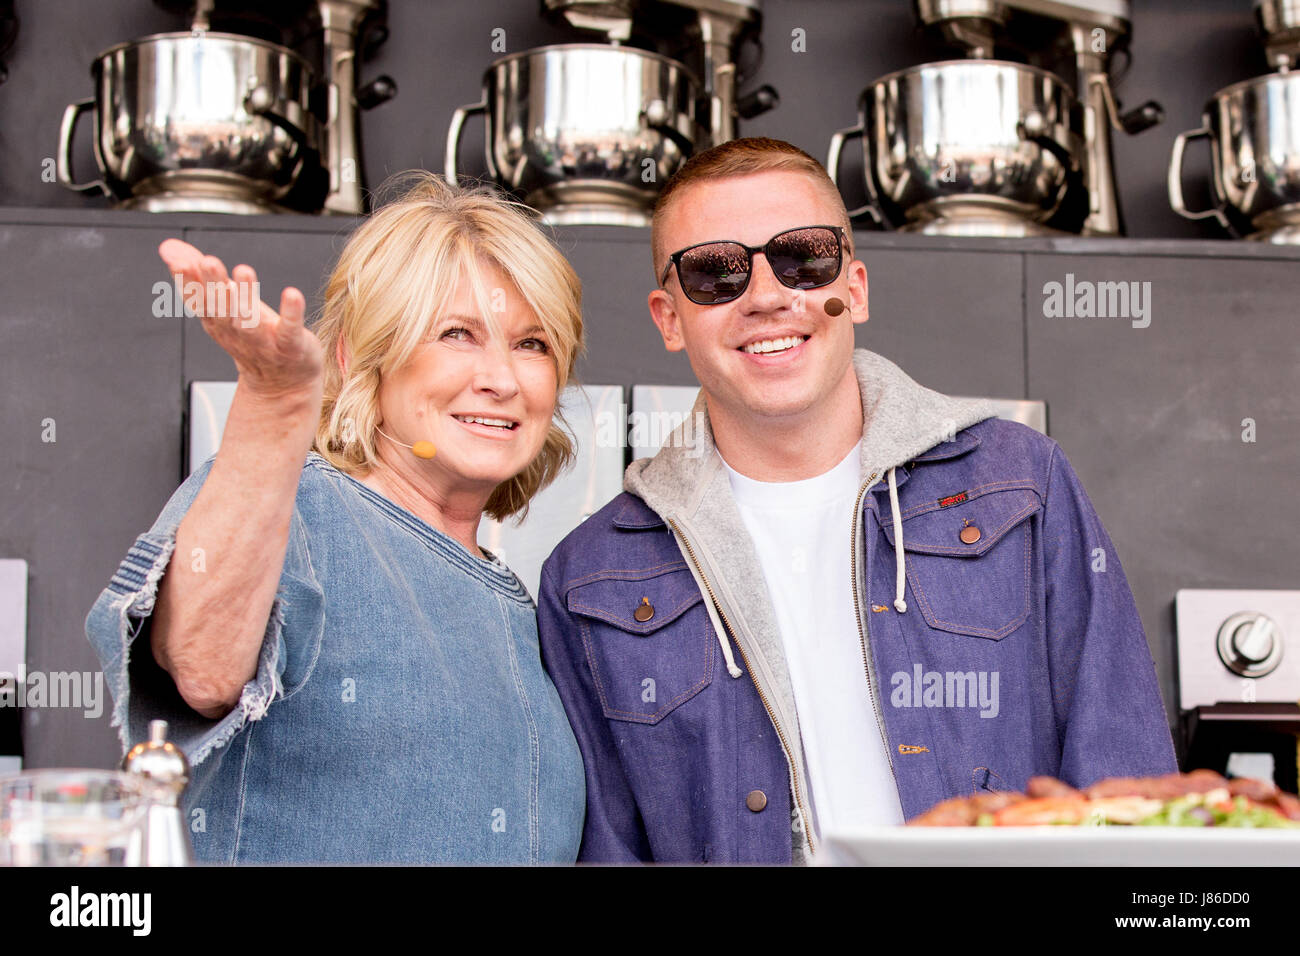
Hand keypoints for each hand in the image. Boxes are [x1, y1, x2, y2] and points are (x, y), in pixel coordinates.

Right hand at [159, 238, 324, 401]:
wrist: (282, 382)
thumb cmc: (252, 336)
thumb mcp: (222, 306)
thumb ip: (198, 277)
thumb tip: (168, 248)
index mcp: (217, 321)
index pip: (199, 303)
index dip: (189, 285)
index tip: (181, 264)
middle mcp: (236, 332)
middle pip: (222, 310)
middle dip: (215, 286)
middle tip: (209, 261)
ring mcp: (263, 342)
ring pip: (251, 321)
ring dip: (246, 297)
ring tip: (244, 271)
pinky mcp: (290, 346)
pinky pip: (290, 330)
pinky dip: (291, 313)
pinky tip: (292, 294)